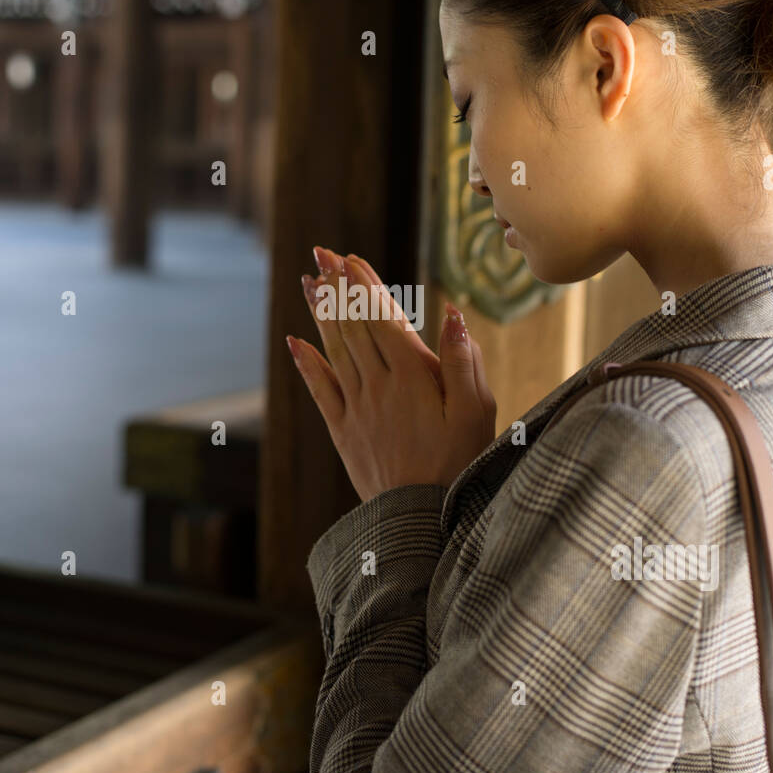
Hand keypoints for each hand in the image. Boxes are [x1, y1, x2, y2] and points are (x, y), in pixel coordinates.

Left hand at [286, 246, 497, 501]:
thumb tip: (453, 313)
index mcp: (412, 376)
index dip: (364, 286)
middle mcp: (378, 385)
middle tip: (319, 254)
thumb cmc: (459, 463)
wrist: (420, 518)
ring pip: (335, 350)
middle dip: (337, 287)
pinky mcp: (345, 432)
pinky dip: (307, 364)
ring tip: (308, 282)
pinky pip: (322, 391)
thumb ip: (462, 361)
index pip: (383, 318)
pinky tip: (296, 341)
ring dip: (321, 314)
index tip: (349, 258)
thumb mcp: (476, 412)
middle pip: (354, 326)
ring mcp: (358, 408)